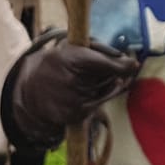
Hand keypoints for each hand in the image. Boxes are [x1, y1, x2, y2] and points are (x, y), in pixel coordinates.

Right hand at [9, 39, 140, 141]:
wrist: (31, 89)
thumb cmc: (58, 63)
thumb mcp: (73, 49)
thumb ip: (101, 52)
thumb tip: (132, 64)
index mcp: (73, 59)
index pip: (107, 64)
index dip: (123, 65)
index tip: (133, 64)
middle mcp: (74, 81)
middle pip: (111, 78)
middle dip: (109, 74)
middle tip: (90, 71)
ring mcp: (75, 100)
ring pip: (108, 92)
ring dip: (104, 87)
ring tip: (83, 82)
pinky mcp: (76, 115)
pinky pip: (99, 105)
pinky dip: (96, 100)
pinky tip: (81, 95)